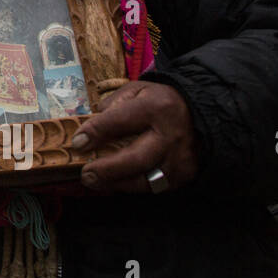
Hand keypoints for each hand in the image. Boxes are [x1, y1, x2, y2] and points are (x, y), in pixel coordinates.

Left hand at [70, 80, 198, 193]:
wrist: (200, 114)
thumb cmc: (159, 102)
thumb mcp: (137, 90)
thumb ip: (113, 104)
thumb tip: (93, 127)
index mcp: (156, 107)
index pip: (120, 121)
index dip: (96, 132)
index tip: (77, 143)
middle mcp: (171, 135)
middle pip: (136, 158)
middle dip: (107, 169)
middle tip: (86, 174)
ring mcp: (179, 158)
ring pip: (146, 179)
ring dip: (116, 183)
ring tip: (95, 182)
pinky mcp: (184, 174)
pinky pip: (155, 187)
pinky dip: (132, 186)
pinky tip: (115, 183)